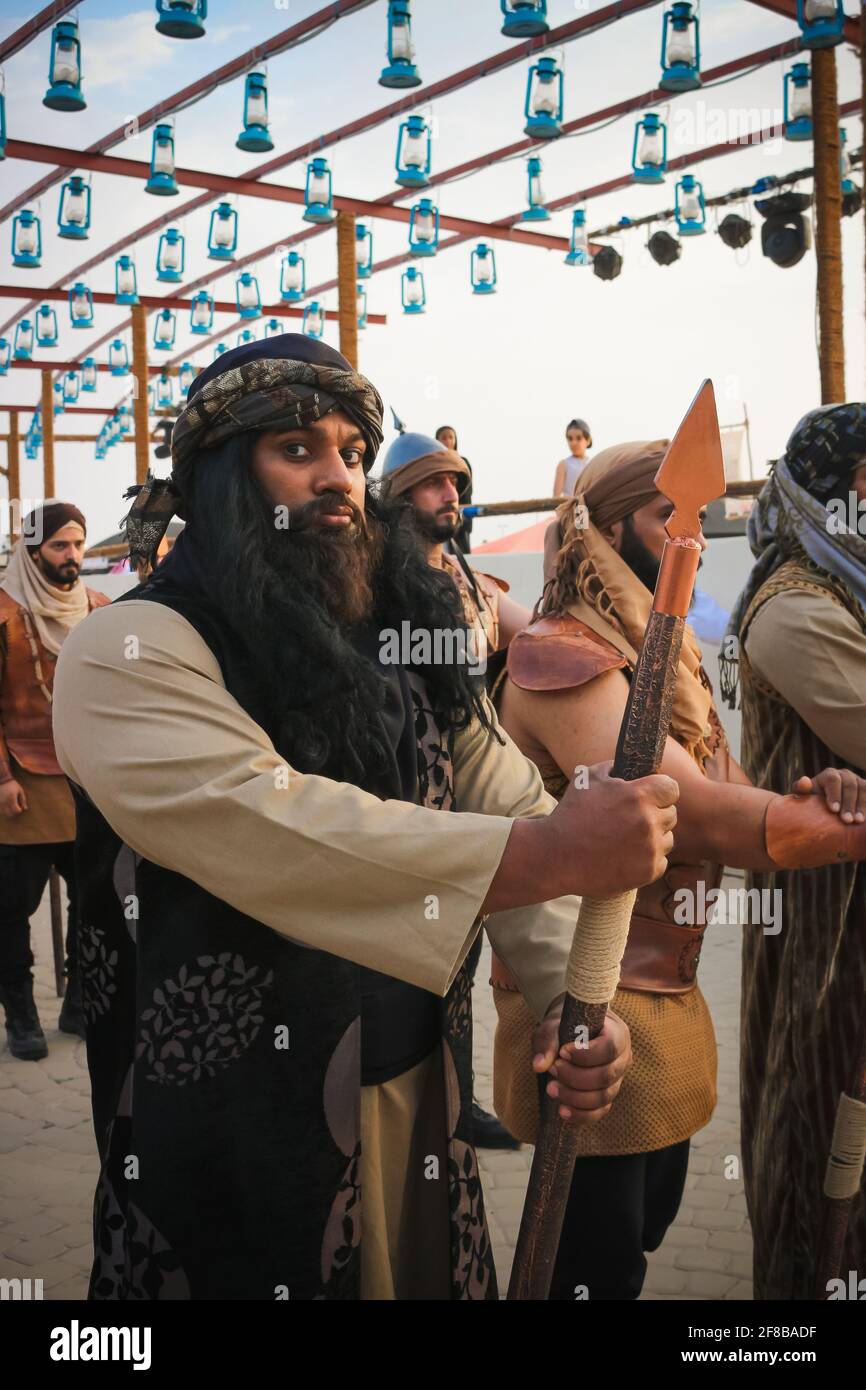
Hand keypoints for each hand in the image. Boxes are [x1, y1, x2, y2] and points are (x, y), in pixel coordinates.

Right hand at [0, 779, 27, 817]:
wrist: (2, 779)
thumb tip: (25, 809)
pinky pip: (0, 810)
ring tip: (10, 805)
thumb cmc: (12, 784)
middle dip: (13, 812)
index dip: (19, 810)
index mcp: (12, 799)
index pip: (16, 811)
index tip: (19, 807)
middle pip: (9, 814)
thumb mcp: (20, 791)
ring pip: (4, 813)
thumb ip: (23, 800)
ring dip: (8, 811)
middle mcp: (5, 802)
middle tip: (15, 807)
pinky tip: (5, 804)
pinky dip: (3, 809)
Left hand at [531, 1004, 631, 1127]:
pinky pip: (599, 1112)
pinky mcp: (607, 1098)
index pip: (610, 1047)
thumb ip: (547, 1043)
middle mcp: (623, 1058)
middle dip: (575, 1077)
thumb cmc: (563, 1028)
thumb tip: (539, 1066)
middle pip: (606, 1075)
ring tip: (551, 1089)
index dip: (586, 1054)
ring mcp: (618, 1080)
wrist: (567, 1037)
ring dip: (574, 1096)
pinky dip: (580, 1114)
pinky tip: (562, 1111)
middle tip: (552, 1070)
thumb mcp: (553, 1028)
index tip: (563, 1053)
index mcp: (617, 1033)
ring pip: (603, 1096)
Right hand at [546, 762, 678, 898]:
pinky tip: (626, 857)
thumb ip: (612, 767)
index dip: (661, 790)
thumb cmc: (571, 815)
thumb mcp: (586, 779)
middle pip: (671, 814)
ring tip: (628, 840)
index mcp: (638, 796)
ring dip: (654, 837)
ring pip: (668, 839)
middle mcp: (649, 822)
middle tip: (633, 820)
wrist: (556, 856)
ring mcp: (650, 849)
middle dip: (655, 814)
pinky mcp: (648, 872)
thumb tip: (628, 766)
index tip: (653, 796)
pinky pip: (661, 861)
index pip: (672, 788)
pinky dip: (648, 859)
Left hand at [793, 770, 865, 824]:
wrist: (827, 807)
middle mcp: (845, 775)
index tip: (834, 810)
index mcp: (829, 775)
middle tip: (847, 820)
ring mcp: (858, 781)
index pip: (832, 780)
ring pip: (863, 789)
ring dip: (862, 805)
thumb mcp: (806, 796)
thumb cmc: (814, 802)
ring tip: (858, 821)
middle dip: (849, 803)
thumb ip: (802, 789)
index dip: (834, 794)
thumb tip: (804, 781)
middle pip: (850, 785)